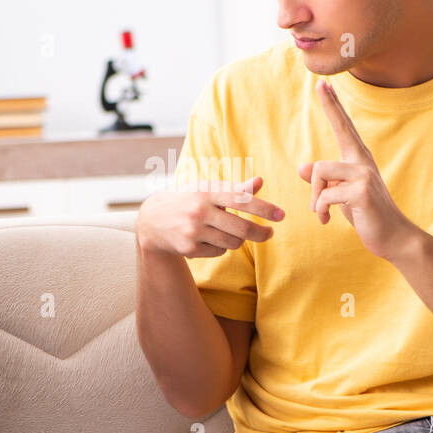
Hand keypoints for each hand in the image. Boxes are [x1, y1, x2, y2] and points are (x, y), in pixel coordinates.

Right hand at [137, 175, 284, 257]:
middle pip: (242, 228)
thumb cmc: (187, 200)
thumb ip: (235, 189)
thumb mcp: (207, 189)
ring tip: (228, 231)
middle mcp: (200, 210)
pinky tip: (207, 239)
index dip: (263, 208)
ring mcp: (193, 231)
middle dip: (260, 233)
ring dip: (237, 239)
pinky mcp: (189, 248)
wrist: (152, 220)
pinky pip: (219, 252)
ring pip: (232, 242)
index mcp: (207, 191)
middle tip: (269, 233)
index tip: (281, 215)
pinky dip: (220, 247)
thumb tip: (259, 181)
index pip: (241, 199)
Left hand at [298, 79, 419, 260]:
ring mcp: (364, 174)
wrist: (392, 238)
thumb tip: (302, 167)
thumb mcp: (341, 197)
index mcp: (358, 160)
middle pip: (342, 128)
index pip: (344, 128)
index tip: (323, 84)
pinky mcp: (361, 191)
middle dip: (331, 106)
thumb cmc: (366, 215)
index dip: (334, 107)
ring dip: (314, 196)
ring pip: (319, 171)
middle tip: (320, 83)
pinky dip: (320, 210)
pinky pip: (324, 195)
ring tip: (320, 211)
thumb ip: (323, 182)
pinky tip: (327, 221)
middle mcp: (362, 161)